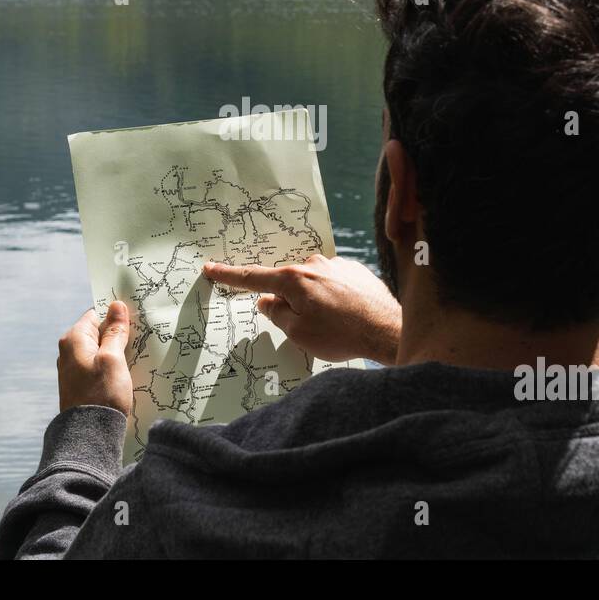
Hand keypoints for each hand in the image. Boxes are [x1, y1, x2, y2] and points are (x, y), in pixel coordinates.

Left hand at [58, 301, 133, 415]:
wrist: (89, 433)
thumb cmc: (102, 394)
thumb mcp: (113, 358)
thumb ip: (115, 331)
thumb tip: (116, 306)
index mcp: (74, 339)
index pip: (96, 314)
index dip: (115, 315)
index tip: (134, 319)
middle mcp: (69, 351)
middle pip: (97, 332)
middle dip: (118, 333)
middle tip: (139, 337)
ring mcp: (74, 368)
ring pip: (99, 349)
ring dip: (117, 351)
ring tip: (136, 355)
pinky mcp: (80, 382)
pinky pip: (98, 365)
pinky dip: (112, 365)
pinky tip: (126, 371)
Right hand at [203, 255, 401, 364]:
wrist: (388, 329)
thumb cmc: (341, 335)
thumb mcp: (298, 333)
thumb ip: (276, 314)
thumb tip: (267, 301)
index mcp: (293, 279)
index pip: (253, 277)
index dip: (230, 275)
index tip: (211, 268)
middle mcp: (312, 264)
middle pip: (287, 284)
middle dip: (290, 303)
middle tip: (311, 327)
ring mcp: (335, 264)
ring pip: (312, 284)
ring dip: (315, 301)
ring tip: (336, 325)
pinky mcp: (354, 269)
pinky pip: (333, 283)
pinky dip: (334, 298)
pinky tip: (348, 316)